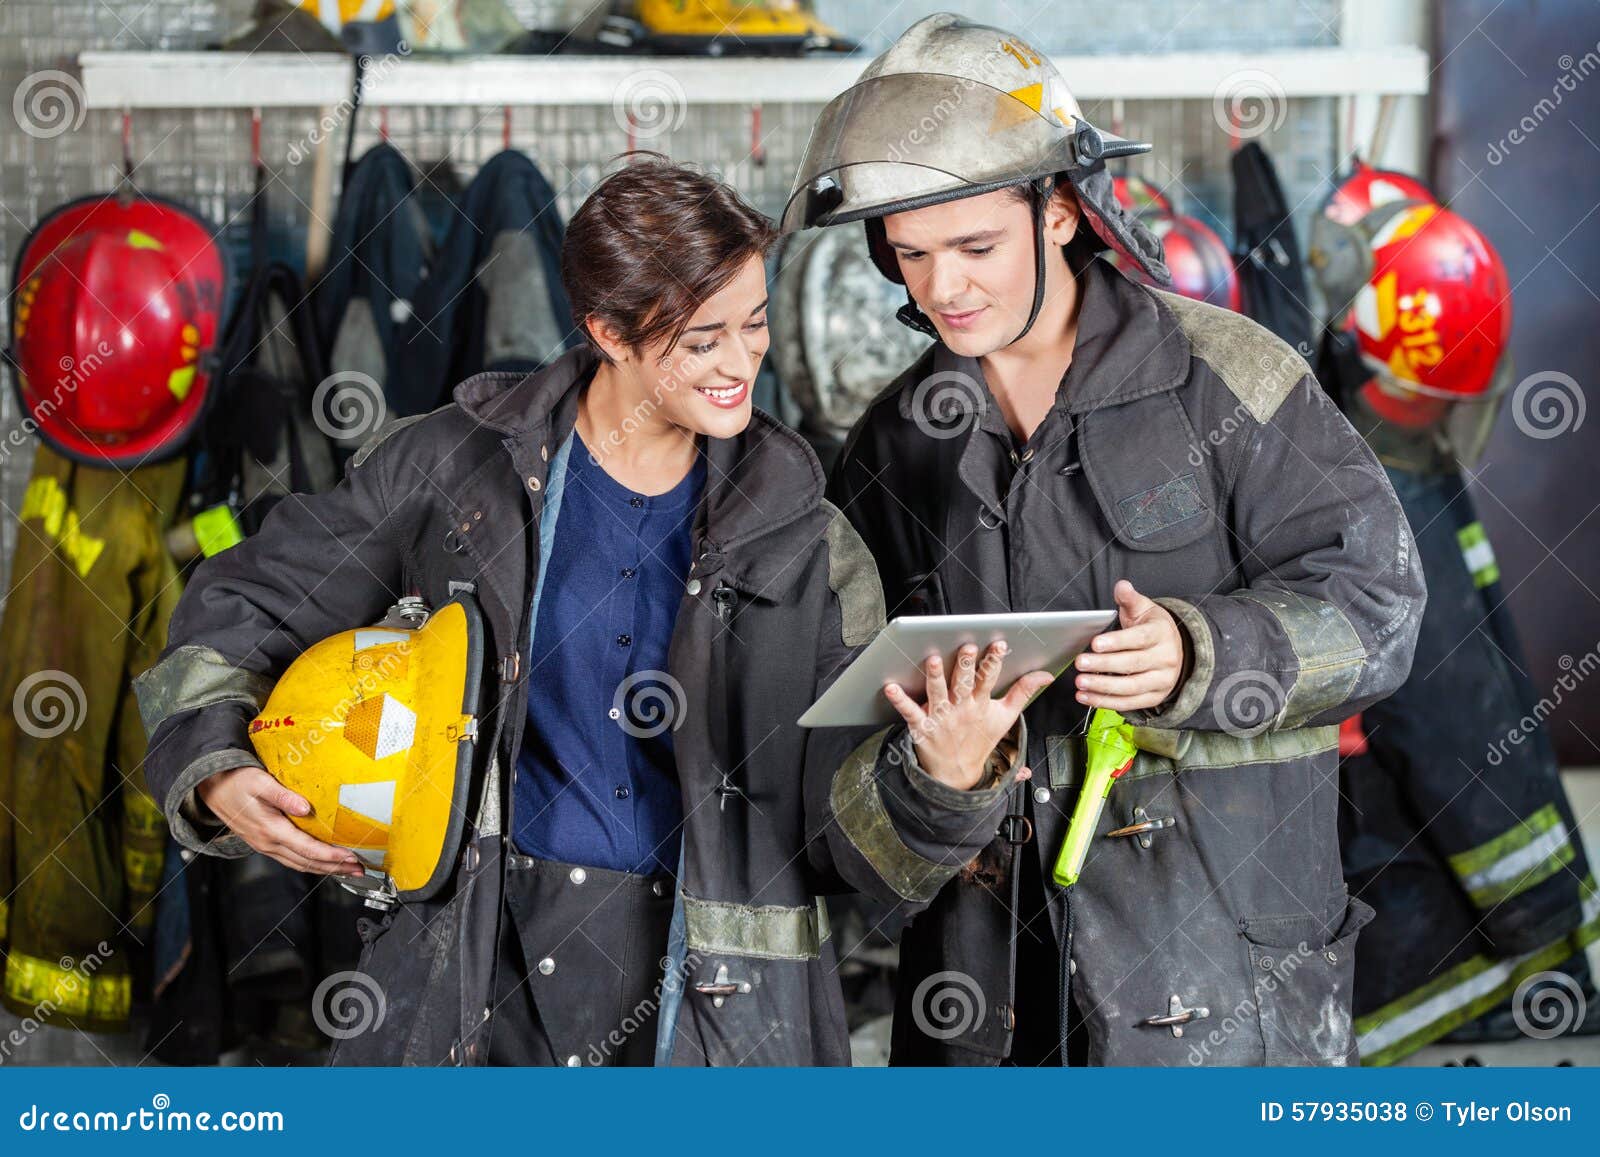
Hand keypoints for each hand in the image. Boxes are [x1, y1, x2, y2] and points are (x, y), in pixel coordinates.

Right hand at [197, 766, 364, 876]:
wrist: (211, 787)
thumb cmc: (236, 782)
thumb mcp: (259, 782)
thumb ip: (282, 795)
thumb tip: (304, 807)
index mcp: (270, 830)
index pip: (307, 848)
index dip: (331, 855)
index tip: (351, 857)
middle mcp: (268, 843)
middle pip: (307, 862)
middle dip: (335, 867)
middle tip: (359, 869)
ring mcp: (265, 846)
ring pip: (300, 864)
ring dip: (325, 869)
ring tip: (347, 870)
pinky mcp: (265, 844)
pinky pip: (292, 860)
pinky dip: (311, 864)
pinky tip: (323, 862)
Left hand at [884, 641, 1054, 791]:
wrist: (957, 774)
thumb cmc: (980, 739)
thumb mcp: (1005, 717)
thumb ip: (1024, 692)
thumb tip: (1046, 674)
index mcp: (981, 704)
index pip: (989, 679)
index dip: (993, 662)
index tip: (998, 645)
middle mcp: (961, 708)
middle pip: (963, 683)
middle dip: (964, 665)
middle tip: (966, 647)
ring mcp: (941, 717)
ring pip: (937, 693)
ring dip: (934, 677)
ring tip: (931, 660)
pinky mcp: (922, 726)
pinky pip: (910, 711)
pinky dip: (900, 700)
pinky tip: (890, 687)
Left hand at [1074, 579, 1186, 710]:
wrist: (1176, 651)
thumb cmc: (1153, 628)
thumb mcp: (1144, 609)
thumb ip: (1130, 598)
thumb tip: (1122, 586)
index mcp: (1161, 634)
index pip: (1139, 639)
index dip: (1116, 642)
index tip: (1095, 644)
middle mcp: (1166, 659)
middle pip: (1132, 664)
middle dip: (1104, 665)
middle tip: (1080, 663)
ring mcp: (1162, 681)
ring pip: (1131, 687)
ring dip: (1103, 687)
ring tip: (1080, 683)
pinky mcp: (1154, 697)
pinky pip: (1129, 703)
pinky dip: (1106, 702)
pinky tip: (1086, 697)